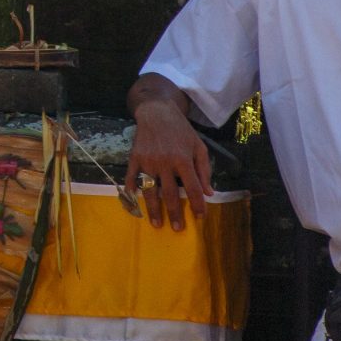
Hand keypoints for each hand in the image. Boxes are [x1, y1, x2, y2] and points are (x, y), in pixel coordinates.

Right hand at [126, 99, 215, 229]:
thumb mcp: (198, 146)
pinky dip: (132, 191)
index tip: (200, 216)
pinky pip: (132, 178)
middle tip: (177, 228)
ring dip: (153, 209)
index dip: (198, 204)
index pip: (193, 188)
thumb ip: (204, 170)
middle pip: (170, 194)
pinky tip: (133, 203)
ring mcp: (147, 161)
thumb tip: (208, 192)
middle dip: (175, 213)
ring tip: (156, 223)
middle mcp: (164, 162)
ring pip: (150, 190)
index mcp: (182, 159)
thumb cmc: (181, 130)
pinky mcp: (134, 158)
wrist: (156, 112)